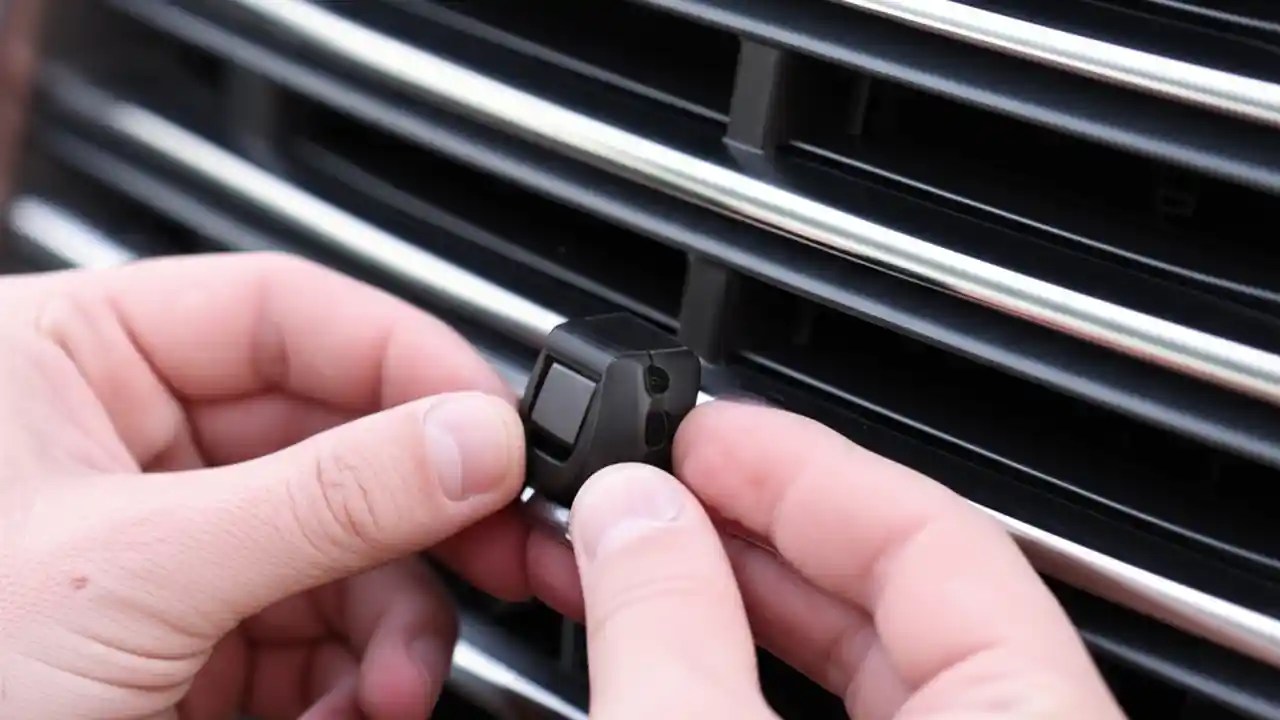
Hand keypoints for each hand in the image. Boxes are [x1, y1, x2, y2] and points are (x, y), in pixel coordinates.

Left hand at [0, 253, 532, 718]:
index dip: (402, 358)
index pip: (281, 312)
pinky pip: (317, 626)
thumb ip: (324, 496)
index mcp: (73, 356)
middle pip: (333, 435)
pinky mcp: (196, 633)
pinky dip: (354, 674)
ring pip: (341, 544)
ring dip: (392, 620)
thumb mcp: (136, 568)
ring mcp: (171, 542)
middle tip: (506, 541)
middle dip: (423, 508)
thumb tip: (469, 438)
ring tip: (395, 680)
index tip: (492, 421)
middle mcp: (127, 438)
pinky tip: (352, 706)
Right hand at [531, 403, 1126, 718]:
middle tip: (641, 488)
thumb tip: (633, 510)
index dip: (796, 464)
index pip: (927, 531)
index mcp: (1026, 718)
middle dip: (741, 525)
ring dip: (720, 599)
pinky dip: (725, 673)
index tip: (696, 434)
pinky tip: (651, 652)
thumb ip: (669, 623)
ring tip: (619, 559)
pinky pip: (809, 718)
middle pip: (884, 588)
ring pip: (842, 662)